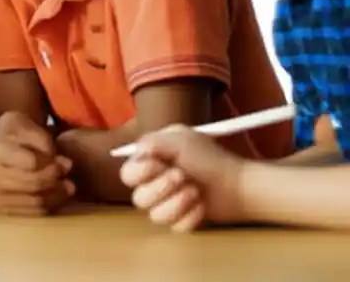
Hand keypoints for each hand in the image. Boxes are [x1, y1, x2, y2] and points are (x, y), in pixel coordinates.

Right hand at [0, 111, 74, 215]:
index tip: (66, 161)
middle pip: (33, 183)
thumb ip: (42, 138)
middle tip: (69, 175)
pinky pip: (31, 212)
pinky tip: (58, 195)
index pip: (32, 163)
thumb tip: (58, 160)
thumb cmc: (16, 132)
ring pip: (34, 200)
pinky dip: (49, 205)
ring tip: (70, 187)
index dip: (53, 163)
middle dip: (56, 179)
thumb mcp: (27, 124)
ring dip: (57, 195)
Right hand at [120, 125, 245, 232]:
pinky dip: (190, 216)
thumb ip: (152, 142)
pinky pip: (174, 227)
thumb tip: (136, 153)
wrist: (240, 184)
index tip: (159, 164)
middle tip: (182, 177)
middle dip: (160, 189)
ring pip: (154, 216)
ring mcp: (168, 204)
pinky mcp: (182, 221)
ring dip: (176, 203)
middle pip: (138, 198)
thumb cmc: (210, 158)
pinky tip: (202, 206)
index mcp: (151, 162)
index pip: (128, 174)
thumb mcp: (180, 140)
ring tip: (196, 192)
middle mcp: (155, 184)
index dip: (140, 172)